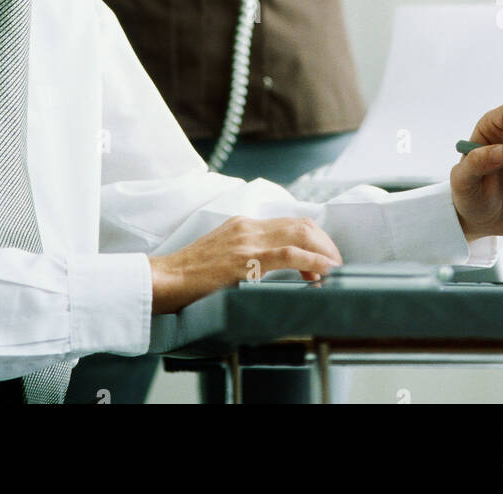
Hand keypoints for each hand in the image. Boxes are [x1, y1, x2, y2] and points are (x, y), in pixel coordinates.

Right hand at [149, 215, 342, 314]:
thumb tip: (271, 268)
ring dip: (323, 251)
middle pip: (300, 224)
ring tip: (334, 269)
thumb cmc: (190, 275)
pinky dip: (311, 260)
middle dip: (325, 243)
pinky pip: (288, 254)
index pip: (289, 223)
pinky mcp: (245, 259)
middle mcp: (248, 226)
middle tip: (336, 264)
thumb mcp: (221, 255)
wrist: (165, 280)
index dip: (313, 238)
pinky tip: (323, 272)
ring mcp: (247, 241)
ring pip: (299, 234)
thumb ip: (245, 255)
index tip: (324, 257)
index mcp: (243, 224)